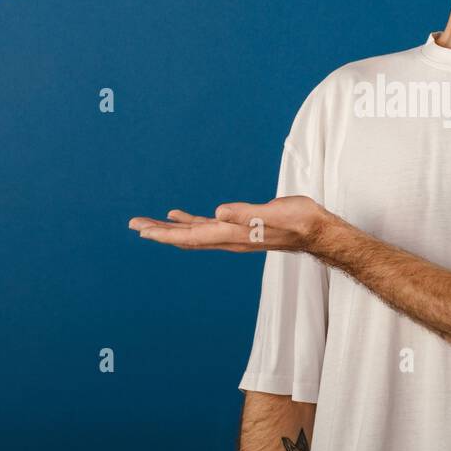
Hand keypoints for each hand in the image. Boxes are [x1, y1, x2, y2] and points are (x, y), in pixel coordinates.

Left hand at [128, 195, 331, 252]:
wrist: (317, 231)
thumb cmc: (300, 221)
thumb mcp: (274, 214)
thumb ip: (246, 214)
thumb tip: (216, 212)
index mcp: (233, 234)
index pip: (192, 236)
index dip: (166, 233)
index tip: (142, 230)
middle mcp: (229, 237)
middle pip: (186, 238)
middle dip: (159, 232)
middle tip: (133, 224)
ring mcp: (233, 234)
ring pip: (193, 234)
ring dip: (169, 229)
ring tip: (147, 223)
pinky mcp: (239, 227)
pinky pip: (206, 227)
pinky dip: (188, 222)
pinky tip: (178, 215)